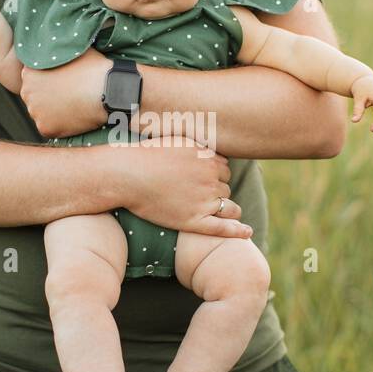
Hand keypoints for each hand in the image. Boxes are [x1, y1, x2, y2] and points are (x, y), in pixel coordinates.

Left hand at [19, 48, 108, 138]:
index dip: (47, 80)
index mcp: (29, 72)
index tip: (61, 81)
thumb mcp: (71, 51)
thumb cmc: (93, 68)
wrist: (108, 90)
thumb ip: (57, 53)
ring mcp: (35, 112)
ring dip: (53, 112)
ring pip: (42, 113)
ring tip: (73, 105)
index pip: (31, 78)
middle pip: (34, 97)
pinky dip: (60, 125)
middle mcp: (27, 92)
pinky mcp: (46, 128)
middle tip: (67, 94)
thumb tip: (57, 50)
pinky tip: (74, 117)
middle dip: (47, 96)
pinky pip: (50, 128)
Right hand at [120, 135, 252, 238]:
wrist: (125, 174)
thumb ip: (195, 144)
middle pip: (225, 185)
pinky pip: (223, 227)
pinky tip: (246, 232)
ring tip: (212, 209)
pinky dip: (237, 230)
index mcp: (207, 157)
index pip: (223, 166)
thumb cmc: (144, 155)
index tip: (198, 176)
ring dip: (224, 207)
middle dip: (215, 189)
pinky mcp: (194, 221)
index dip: (212, 172)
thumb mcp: (175, 139)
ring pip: (228, 205)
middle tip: (192, 191)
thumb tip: (208, 146)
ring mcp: (204, 200)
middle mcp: (210, 178)